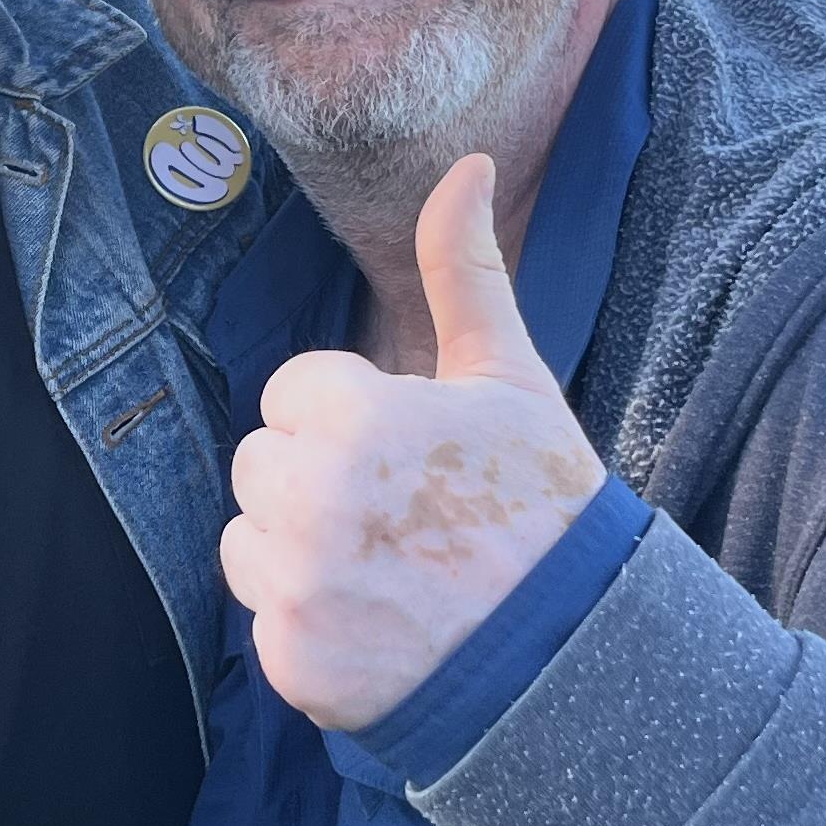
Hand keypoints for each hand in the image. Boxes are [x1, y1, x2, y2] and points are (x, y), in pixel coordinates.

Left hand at [224, 154, 606, 730]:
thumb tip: (467, 163)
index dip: (354, 419)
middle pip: (261, 465)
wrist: (576, 657)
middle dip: (319, 483)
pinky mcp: (291, 663)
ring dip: (302, 554)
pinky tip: (382, 628)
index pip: (292, 393)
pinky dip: (311, 628)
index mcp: (357, 417)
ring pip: (249, 541)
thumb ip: (464, 272)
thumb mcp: (511, 380)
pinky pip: (265, 620)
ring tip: (392, 573)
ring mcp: (298, 589)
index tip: (414, 458)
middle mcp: (312, 501)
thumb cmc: (544, 507)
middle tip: (405, 519)